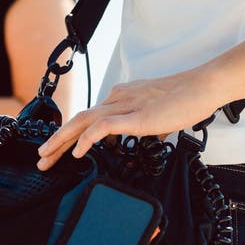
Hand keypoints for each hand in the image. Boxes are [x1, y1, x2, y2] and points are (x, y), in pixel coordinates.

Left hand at [37, 68, 219, 169]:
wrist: (202, 86)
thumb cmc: (185, 99)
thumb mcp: (156, 113)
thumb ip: (142, 122)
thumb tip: (137, 136)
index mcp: (122, 96)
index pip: (89, 116)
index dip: (70, 133)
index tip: (59, 149)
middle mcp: (119, 98)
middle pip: (79, 118)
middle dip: (57, 139)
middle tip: (41, 157)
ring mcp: (126, 105)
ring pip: (84, 121)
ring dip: (62, 140)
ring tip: (48, 156)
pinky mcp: (136, 115)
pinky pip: (104, 127)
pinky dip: (87, 139)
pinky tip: (78, 152)